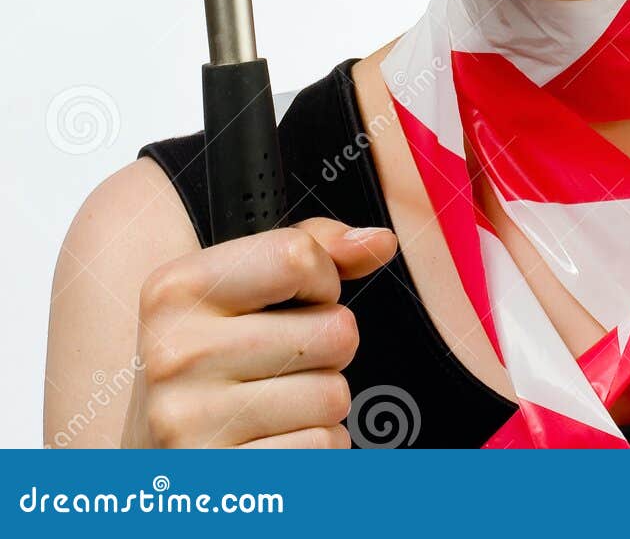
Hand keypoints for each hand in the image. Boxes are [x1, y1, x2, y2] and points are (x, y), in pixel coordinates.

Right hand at [120, 217, 396, 447]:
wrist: (155, 470)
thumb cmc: (210, 370)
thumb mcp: (239, 294)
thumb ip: (312, 250)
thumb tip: (380, 241)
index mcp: (176, 291)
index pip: (298, 255)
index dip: (321, 280)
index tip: (295, 302)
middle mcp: (175, 353)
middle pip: (333, 330)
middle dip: (328, 349)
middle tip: (280, 366)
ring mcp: (192, 423)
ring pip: (334, 395)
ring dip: (321, 404)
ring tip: (272, 408)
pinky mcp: (223, 481)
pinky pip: (324, 448)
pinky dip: (314, 450)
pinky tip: (271, 447)